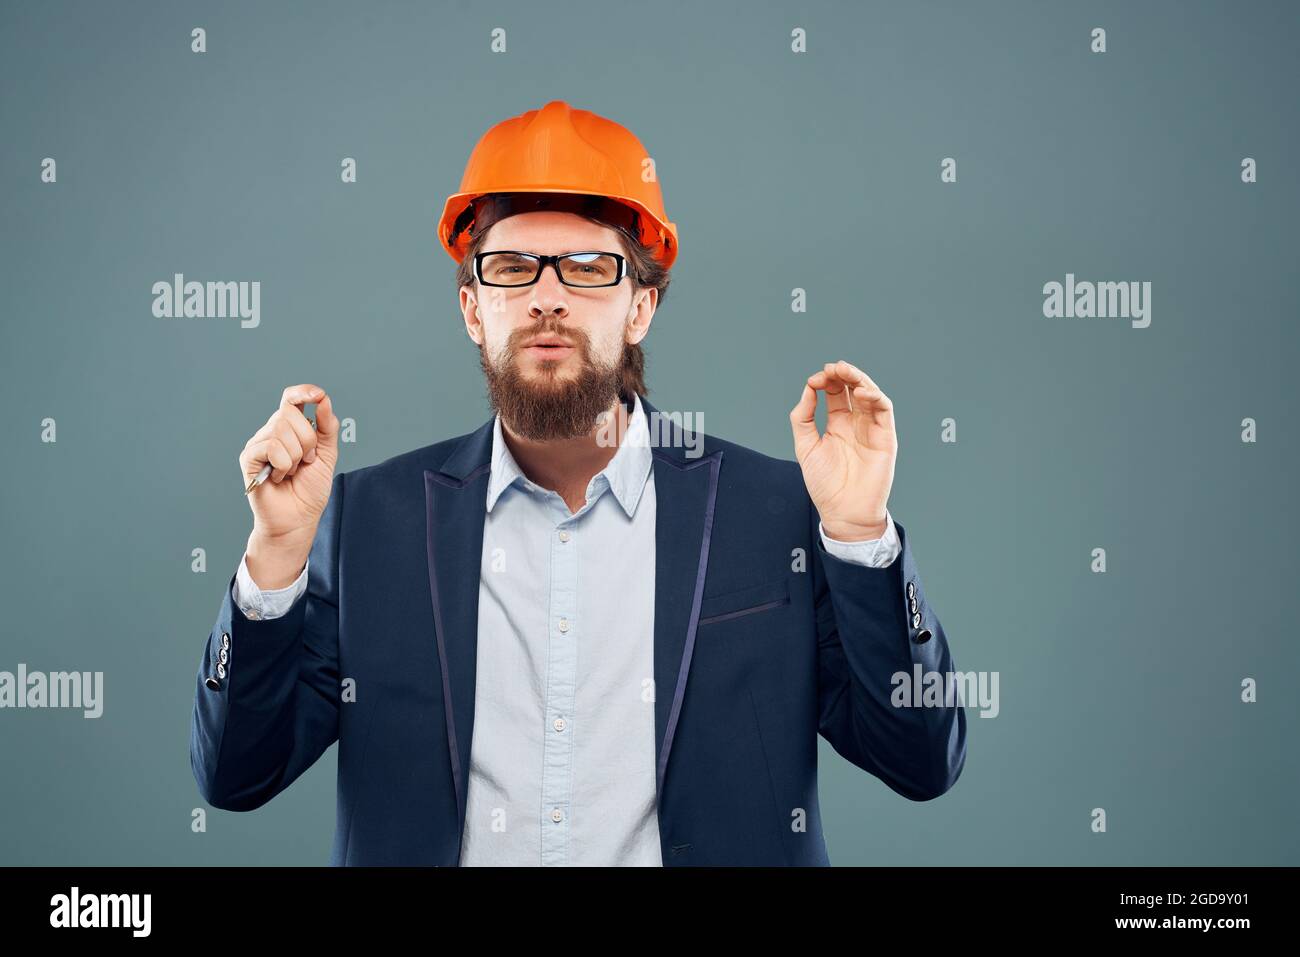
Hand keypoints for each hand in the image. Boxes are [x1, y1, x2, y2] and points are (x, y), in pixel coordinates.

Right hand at [239, 384, 339, 549]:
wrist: (298, 519)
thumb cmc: (310, 489)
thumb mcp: (327, 455)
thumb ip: (327, 428)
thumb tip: (323, 400)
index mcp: (290, 428)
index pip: (291, 398)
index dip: (303, 391)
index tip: (318, 395)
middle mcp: (271, 432)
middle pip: (290, 413)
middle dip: (307, 439)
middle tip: (306, 461)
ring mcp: (258, 444)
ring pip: (281, 429)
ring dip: (296, 455)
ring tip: (292, 471)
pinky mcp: (249, 459)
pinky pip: (270, 446)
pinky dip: (283, 463)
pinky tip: (280, 476)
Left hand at [790, 360, 896, 540]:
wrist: (843, 512)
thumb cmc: (825, 485)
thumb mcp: (805, 447)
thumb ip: (803, 418)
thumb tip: (808, 390)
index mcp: (838, 425)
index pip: (836, 393)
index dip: (826, 381)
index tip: (815, 379)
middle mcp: (856, 423)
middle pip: (853, 389)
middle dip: (843, 374)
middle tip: (831, 368)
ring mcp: (872, 429)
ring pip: (870, 394)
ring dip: (859, 379)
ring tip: (844, 371)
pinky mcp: (886, 437)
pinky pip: (884, 410)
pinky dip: (874, 396)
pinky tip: (860, 392)